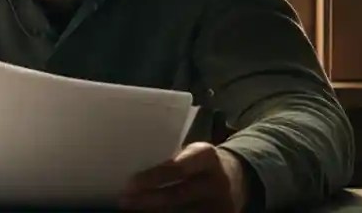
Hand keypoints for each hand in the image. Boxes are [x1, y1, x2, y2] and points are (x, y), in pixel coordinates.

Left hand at [119, 142, 247, 211]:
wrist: (237, 178)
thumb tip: (133, 178)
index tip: (129, 184)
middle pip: (177, 195)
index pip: (178, 167)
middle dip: (147, 200)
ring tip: (134, 211)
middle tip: (124, 200)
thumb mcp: (191, 154)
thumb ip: (170, 163)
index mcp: (207, 156)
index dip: (153, 177)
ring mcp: (222, 204)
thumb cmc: (200, 165)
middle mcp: (217, 181)